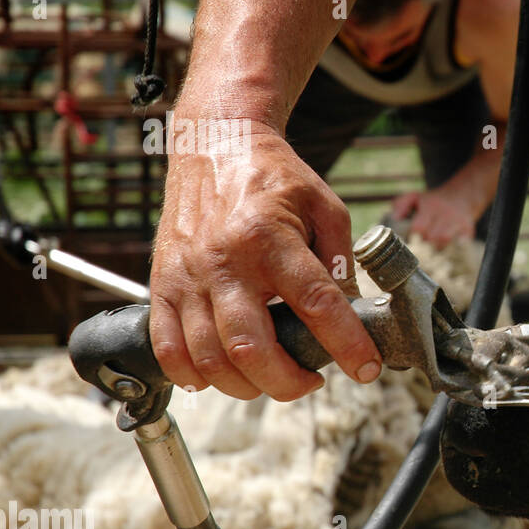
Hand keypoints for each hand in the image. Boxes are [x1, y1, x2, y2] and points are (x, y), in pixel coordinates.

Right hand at [149, 125, 381, 401]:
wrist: (214, 143)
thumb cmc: (274, 177)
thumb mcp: (325, 205)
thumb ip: (340, 258)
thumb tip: (348, 311)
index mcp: (269, 238)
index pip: (316, 304)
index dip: (346, 345)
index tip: (367, 369)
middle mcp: (224, 261)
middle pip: (251, 347)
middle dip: (288, 383)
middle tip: (311, 381)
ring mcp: (187, 277)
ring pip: (209, 358)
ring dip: (247, 386)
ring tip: (273, 379)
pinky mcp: (161, 285)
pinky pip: (168, 349)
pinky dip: (195, 376)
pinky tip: (224, 376)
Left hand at [390, 189, 476, 248]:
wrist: (461, 197)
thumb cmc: (432, 202)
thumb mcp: (414, 197)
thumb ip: (400, 205)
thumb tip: (394, 219)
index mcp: (431, 205)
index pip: (419, 227)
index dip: (413, 237)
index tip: (408, 242)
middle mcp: (446, 213)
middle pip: (432, 237)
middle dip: (424, 244)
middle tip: (420, 247)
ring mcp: (459, 222)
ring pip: (445, 243)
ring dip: (436, 249)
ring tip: (431, 250)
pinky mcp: (468, 231)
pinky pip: (460, 246)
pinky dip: (452, 251)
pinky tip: (446, 251)